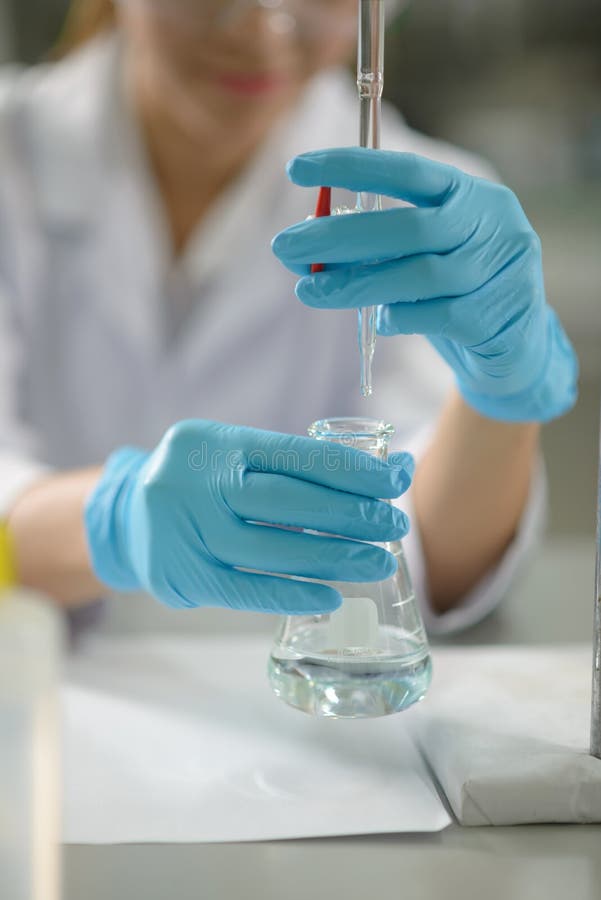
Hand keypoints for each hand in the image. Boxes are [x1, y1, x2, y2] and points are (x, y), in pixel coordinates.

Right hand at [84, 420, 412, 613]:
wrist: (127, 515)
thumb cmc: (203, 484)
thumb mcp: (236, 458)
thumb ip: (301, 466)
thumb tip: (395, 469)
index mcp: (216, 443)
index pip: (295, 455)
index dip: (351, 471)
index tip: (394, 482)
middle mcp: (196, 482)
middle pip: (287, 502)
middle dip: (350, 515)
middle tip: (394, 526)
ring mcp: (184, 531)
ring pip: (270, 549)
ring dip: (331, 558)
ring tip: (375, 562)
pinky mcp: (180, 576)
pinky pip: (244, 589)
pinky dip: (291, 595)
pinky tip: (330, 596)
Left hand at [272, 148, 577, 422]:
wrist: (514, 347)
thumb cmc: (453, 292)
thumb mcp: (415, 259)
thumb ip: (369, 248)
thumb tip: (299, 250)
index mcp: (470, 194)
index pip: (409, 170)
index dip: (352, 167)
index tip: (295, 168)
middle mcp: (492, 224)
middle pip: (409, 226)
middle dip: (338, 236)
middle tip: (283, 245)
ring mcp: (501, 271)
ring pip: (419, 275)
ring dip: (355, 284)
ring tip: (309, 291)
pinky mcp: (497, 317)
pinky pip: (437, 316)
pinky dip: (399, 318)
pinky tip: (379, 323)